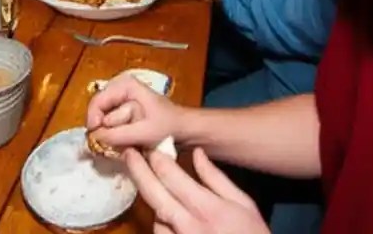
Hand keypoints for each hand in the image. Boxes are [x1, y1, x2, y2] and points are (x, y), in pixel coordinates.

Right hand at [86, 74, 184, 151]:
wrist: (183, 128)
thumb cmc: (168, 126)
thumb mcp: (144, 132)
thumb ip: (119, 134)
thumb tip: (95, 137)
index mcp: (125, 85)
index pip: (97, 101)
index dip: (93, 121)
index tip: (95, 139)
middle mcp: (119, 87)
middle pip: (97, 109)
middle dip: (100, 128)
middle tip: (103, 145)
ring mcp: (120, 97)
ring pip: (102, 117)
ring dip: (105, 132)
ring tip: (112, 145)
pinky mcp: (122, 108)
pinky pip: (108, 121)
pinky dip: (110, 133)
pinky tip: (117, 142)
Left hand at [126, 148, 268, 233]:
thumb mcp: (243, 204)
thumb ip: (216, 179)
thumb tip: (197, 153)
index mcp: (206, 208)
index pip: (172, 177)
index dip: (157, 159)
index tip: (149, 146)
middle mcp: (188, 225)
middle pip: (154, 194)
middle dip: (139, 171)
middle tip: (129, 154)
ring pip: (156, 216)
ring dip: (154, 200)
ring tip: (158, 187)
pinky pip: (162, 233)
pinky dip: (163, 222)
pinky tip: (169, 214)